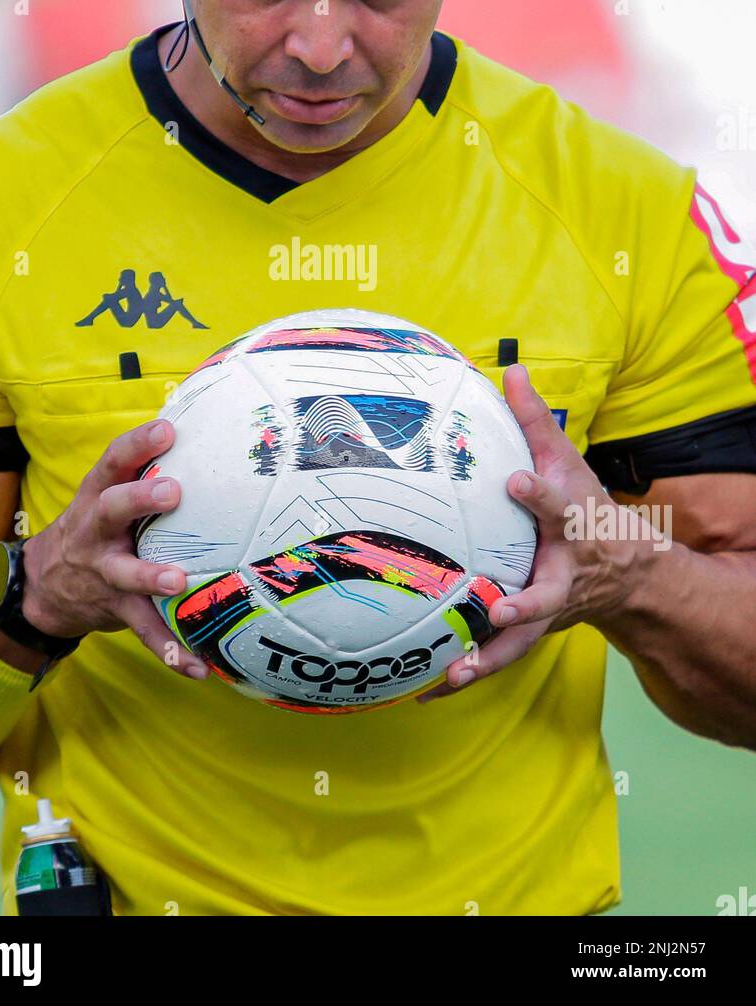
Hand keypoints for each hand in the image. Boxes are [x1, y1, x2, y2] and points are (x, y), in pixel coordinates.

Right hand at [20, 418, 206, 680]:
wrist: (43, 587)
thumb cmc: (97, 528)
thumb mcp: (107, 496)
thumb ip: (145, 471)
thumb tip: (204, 429)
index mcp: (98, 497)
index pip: (114, 460)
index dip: (138, 443)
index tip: (167, 429)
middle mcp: (97, 531)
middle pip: (112, 508)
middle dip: (140, 499)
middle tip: (173, 491)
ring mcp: (103, 572)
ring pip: (125, 574)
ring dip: (151, 577)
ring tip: (179, 581)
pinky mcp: (116, 608)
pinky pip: (143, 629)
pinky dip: (169, 648)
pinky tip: (197, 665)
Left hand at [417, 363, 640, 702]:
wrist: (628, 575)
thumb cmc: (588, 510)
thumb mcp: (568, 463)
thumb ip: (535, 421)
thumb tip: (510, 367)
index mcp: (572, 526)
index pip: (558, 506)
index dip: (539, 495)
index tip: (516, 482)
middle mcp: (563, 575)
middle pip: (547, 593)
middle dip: (525, 604)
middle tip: (500, 609)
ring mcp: (549, 611)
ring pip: (520, 641)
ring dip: (488, 659)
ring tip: (454, 671)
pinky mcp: (531, 633)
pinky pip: (497, 657)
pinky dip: (466, 674)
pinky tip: (428, 690)